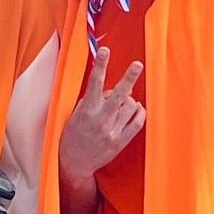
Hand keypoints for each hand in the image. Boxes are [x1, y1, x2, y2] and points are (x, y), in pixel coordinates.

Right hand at [58, 45, 145, 187]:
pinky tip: (137, 109)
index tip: (105, 50)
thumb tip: (118, 89)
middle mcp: (100, 119)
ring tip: (125, 102)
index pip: (95, 83)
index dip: (101, 65)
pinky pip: (137, 123)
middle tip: (138, 64)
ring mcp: (112, 131)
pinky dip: (140, 113)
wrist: (74, 163)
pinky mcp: (120, 142)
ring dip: (130, 100)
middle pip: (119, 94)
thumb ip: (95, 100)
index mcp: (87, 110)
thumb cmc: (74, 135)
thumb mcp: (77, 114)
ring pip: (131, 106)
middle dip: (129, 78)